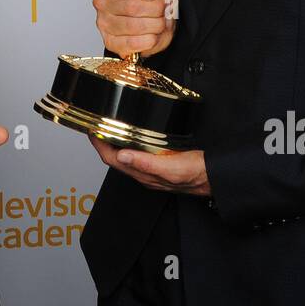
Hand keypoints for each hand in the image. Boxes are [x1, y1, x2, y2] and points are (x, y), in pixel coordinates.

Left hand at [89, 135, 210, 196]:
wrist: (213, 178)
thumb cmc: (195, 174)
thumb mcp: (170, 167)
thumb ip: (146, 163)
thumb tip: (122, 156)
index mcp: (143, 174)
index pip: (112, 159)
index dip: (99, 145)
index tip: (91, 131)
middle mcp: (144, 173)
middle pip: (115, 158)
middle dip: (103, 143)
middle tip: (96, 127)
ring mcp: (151, 170)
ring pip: (125, 157)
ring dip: (114, 143)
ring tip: (108, 129)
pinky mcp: (159, 164)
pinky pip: (137, 154)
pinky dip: (129, 144)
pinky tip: (132, 137)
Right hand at [93, 0, 176, 57]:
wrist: (156, 24)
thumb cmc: (154, 1)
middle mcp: (103, 1)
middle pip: (130, 6)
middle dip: (155, 10)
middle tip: (162, 9)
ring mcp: (104, 22)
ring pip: (134, 26)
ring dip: (155, 25)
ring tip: (159, 21)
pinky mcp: (110, 42)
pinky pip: (133, 43)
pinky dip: (150, 40)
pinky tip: (151, 34)